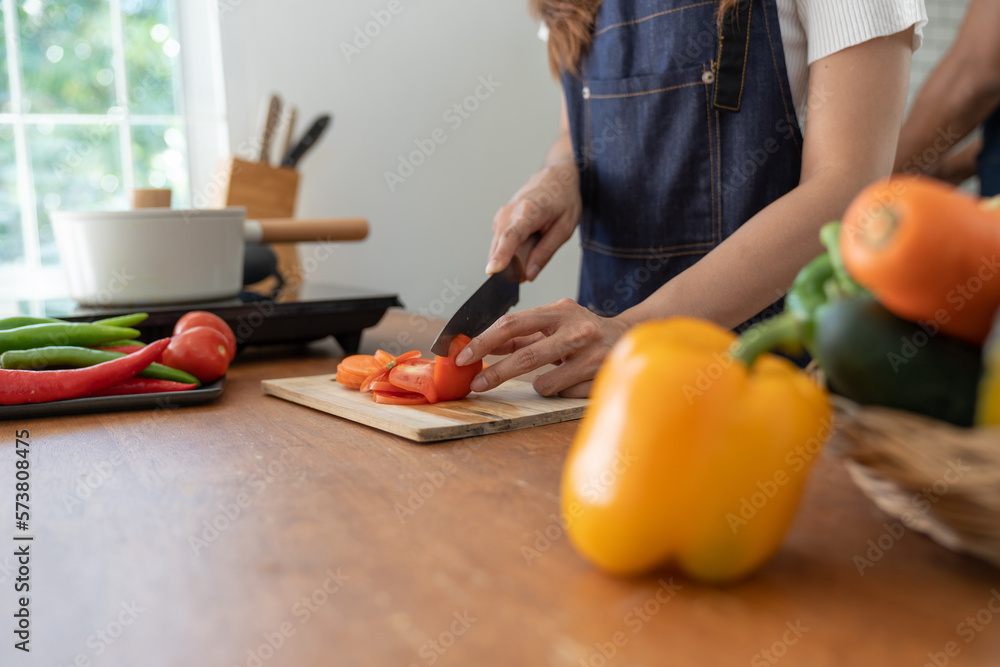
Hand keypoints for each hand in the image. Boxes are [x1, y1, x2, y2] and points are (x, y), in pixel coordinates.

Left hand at [455, 299, 629, 397]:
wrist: (631, 338)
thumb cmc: (583, 331)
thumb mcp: (554, 324)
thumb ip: (522, 335)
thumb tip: (483, 347)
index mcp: (560, 310)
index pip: (512, 324)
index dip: (484, 341)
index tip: (463, 356)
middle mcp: (577, 329)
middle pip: (526, 356)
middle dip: (496, 372)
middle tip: (475, 384)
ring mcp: (591, 355)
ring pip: (544, 382)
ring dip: (540, 383)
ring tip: (557, 373)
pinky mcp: (600, 378)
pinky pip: (563, 393)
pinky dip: (561, 389)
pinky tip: (576, 378)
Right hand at [487, 162, 580, 280]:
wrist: (557, 176)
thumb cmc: (564, 199)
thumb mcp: (565, 228)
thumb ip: (545, 252)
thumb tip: (529, 274)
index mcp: (529, 211)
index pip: (510, 237)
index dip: (500, 255)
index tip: (492, 271)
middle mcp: (511, 211)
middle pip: (499, 244)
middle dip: (503, 266)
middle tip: (518, 278)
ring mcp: (503, 213)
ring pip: (497, 244)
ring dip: (505, 259)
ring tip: (523, 261)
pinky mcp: (501, 218)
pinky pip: (499, 240)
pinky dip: (505, 251)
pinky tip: (519, 252)